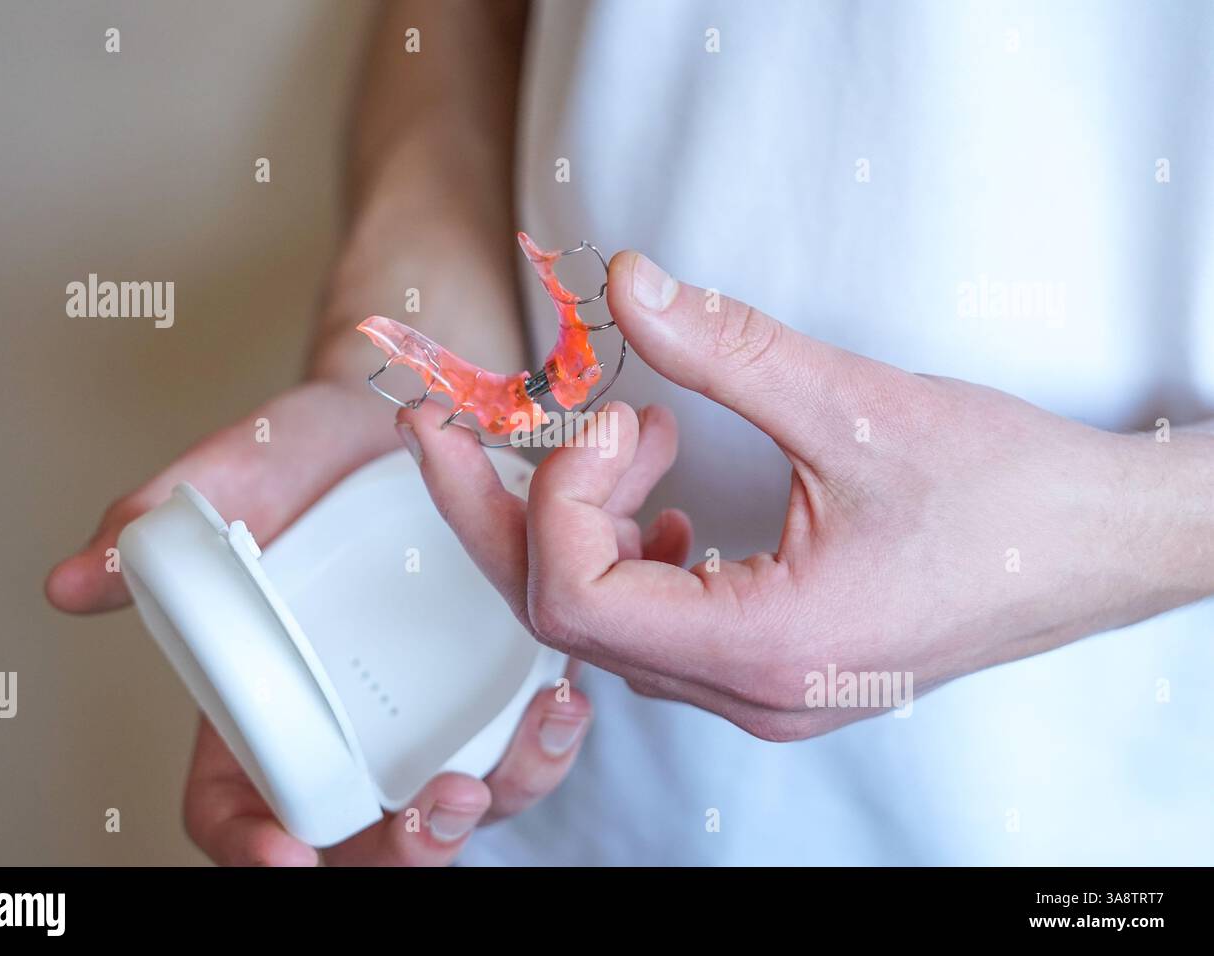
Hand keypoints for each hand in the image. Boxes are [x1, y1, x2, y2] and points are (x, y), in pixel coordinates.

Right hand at [45, 380, 591, 864]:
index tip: (281, 855)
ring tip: (508, 755)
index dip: (248, 845)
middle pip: (355, 835)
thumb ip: (158, 524)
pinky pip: (517, 745)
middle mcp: (339, 723)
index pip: (233, 802)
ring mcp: (418, 712)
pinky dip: (544, 744)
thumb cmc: (303, 452)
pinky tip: (562, 704)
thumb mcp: (230, 475)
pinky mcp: (486, 684)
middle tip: (431, 814)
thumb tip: (71, 584)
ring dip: (489, 802)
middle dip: (396, 853)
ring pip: (449, 806)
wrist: (399, 415)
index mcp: (255, 697)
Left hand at [401, 251, 1213, 741]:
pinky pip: (657, 631)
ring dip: (580, 528)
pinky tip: (663, 507)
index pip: (576, 600)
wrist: (1100, 547)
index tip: (610, 417)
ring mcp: (763, 691)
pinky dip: (630, 560)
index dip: (556, 496)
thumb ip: (729, 348)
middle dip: (503, 513)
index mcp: (767, 646)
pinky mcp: (777, 667)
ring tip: (628, 442)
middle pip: (564, 620)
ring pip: (605, 627)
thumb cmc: (1007, 497)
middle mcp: (753, 691)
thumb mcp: (858, 407)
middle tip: (456, 430)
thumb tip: (631, 284)